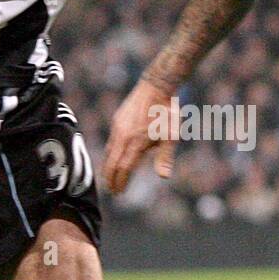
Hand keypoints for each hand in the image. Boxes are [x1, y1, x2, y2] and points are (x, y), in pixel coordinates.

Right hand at [103, 79, 176, 194]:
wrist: (156, 87)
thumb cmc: (167, 113)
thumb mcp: (171, 136)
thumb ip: (164, 157)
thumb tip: (163, 177)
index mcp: (136, 143)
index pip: (124, 168)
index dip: (121, 182)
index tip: (120, 192)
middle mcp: (123, 136)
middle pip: (111, 163)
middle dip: (110, 179)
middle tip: (111, 191)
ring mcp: (118, 127)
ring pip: (108, 152)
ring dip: (108, 167)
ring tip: (109, 178)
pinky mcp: (117, 120)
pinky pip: (110, 141)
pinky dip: (109, 154)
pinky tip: (112, 157)